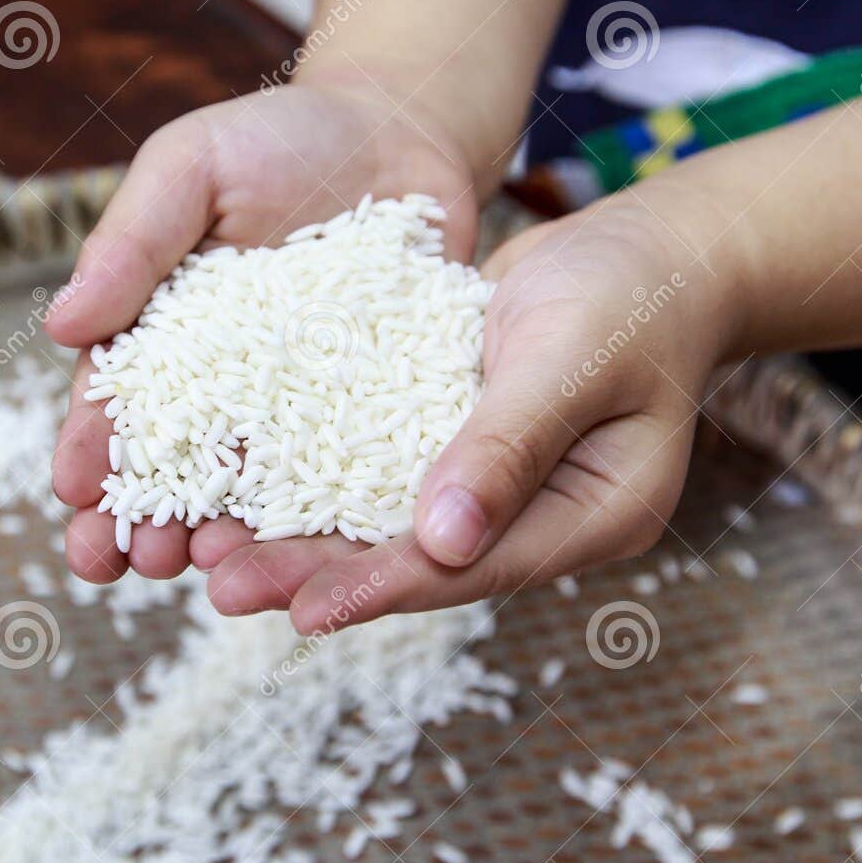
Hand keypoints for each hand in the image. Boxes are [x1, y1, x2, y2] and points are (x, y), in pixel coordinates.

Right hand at [46, 81, 480, 583]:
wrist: (403, 133)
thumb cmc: (282, 140)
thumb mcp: (190, 168)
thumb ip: (130, 242)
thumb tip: (60, 327)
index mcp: (162, 335)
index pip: (114, 405)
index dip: (89, 451)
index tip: (71, 493)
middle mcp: (221, 387)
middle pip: (169, 469)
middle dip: (134, 521)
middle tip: (113, 566)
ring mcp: (292, 410)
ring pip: (242, 491)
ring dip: (209, 537)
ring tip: (192, 572)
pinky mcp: (362, 418)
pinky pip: (333, 478)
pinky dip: (306, 521)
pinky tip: (290, 554)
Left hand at [198, 186, 741, 632]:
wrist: (651, 251)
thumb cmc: (633, 291)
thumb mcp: (573, 356)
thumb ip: (508, 444)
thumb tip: (441, 542)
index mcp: (591, 518)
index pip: (474, 568)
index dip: (384, 587)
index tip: (302, 611)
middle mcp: (537, 521)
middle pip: (416, 562)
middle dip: (318, 576)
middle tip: (223, 592)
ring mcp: (497, 491)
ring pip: (385, 527)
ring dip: (300, 540)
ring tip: (210, 554)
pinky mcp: (456, 450)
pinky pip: (378, 478)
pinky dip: (313, 485)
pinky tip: (241, 488)